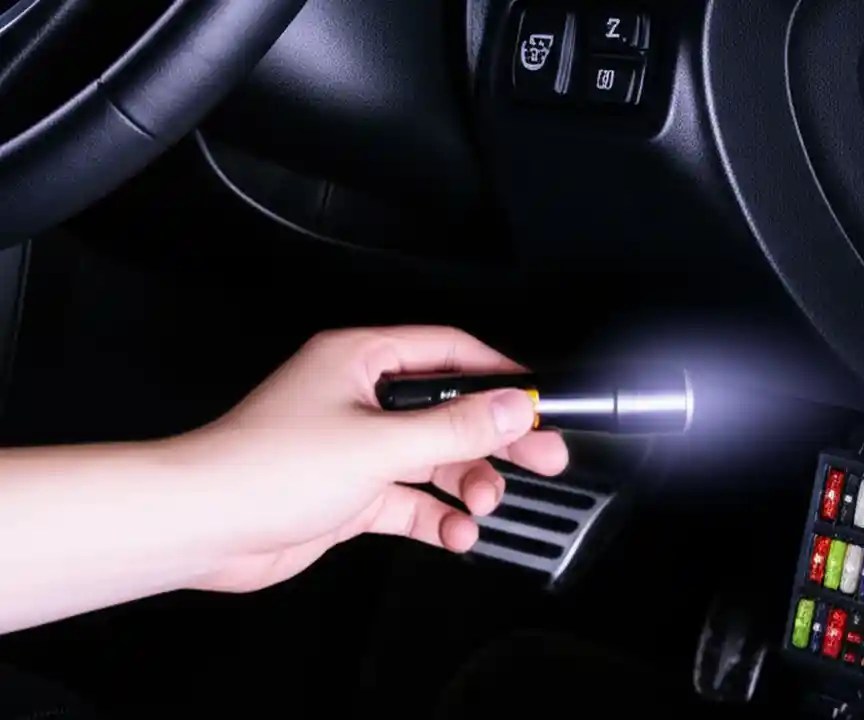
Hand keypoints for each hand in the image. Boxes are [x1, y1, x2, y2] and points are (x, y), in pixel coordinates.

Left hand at [172, 326, 568, 592]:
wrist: (200, 527)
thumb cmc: (264, 468)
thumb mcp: (377, 444)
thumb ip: (453, 428)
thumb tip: (513, 408)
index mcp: (361, 360)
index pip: (449, 352)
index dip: (498, 374)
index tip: (539, 399)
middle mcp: (360, 398)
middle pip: (449, 409)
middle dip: (495, 438)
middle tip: (544, 457)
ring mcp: (356, 448)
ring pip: (433, 458)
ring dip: (466, 482)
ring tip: (486, 504)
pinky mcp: (350, 493)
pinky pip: (410, 500)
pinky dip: (436, 517)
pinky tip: (455, 534)